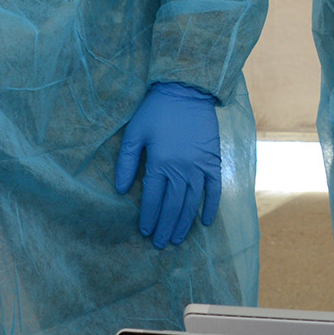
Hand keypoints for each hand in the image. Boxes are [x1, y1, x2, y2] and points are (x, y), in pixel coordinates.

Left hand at [114, 82, 222, 248]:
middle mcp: (181, 169)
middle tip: (160, 244)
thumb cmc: (156, 110)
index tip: (144, 231)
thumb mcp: (134, 133)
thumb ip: (126, 162)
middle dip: (164, 227)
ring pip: (191, 202)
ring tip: (177, 239)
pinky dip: (210, 207)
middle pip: (172, 206)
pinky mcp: (214, 161)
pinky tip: (205, 221)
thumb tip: (119, 190)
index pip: (152, 199)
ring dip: (184, 223)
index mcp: (160, 163)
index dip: (148, 217)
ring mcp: (200, 166)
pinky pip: (214, 189)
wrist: (187, 90)